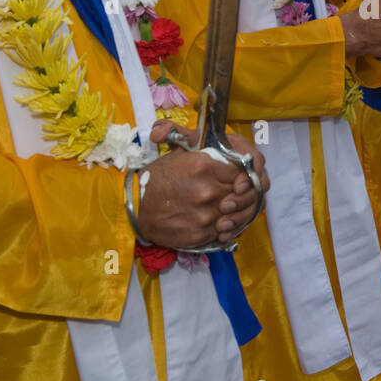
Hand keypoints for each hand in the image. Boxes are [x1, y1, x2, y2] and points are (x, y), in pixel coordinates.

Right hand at [136, 121, 269, 246]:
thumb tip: (231, 146)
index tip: (240, 175)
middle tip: (234, 192)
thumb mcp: (180, 153)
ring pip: (236, 212)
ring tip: (224, 206)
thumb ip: (207, 148)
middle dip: (240, 192)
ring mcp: (205, 214)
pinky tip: (215, 220)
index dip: (244, 172)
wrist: (136, 207)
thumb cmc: (159, 178)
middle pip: (242, 191)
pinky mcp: (201, 233)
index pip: (242, 168)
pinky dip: (223, 226)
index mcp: (204, 165)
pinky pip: (224, 230)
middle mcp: (208, 190)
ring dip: (234, 210)